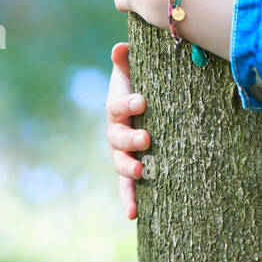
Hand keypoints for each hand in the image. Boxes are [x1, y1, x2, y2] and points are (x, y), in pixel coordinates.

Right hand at [105, 42, 149, 219]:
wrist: (145, 107)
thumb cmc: (143, 85)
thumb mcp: (135, 71)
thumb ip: (126, 61)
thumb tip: (120, 47)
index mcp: (117, 107)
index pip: (118, 106)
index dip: (128, 103)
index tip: (143, 101)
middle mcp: (116, 132)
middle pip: (117, 137)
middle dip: (130, 138)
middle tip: (146, 138)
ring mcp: (122, 153)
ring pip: (121, 163)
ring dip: (129, 168)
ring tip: (143, 170)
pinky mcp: (132, 170)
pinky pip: (127, 187)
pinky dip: (129, 199)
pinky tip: (134, 214)